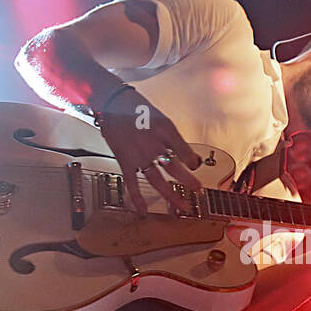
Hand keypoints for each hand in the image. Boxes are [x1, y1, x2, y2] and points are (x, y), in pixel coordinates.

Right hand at [97, 87, 202, 213]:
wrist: (112, 101)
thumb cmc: (136, 108)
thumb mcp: (161, 118)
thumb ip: (172, 138)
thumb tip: (185, 154)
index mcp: (165, 130)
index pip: (185, 151)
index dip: (194, 162)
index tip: (197, 166)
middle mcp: (154, 144)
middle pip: (175, 168)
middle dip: (189, 182)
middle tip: (198, 190)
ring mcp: (139, 154)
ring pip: (158, 179)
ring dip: (171, 195)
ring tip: (182, 205)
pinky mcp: (125, 161)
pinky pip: (132, 182)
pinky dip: (137, 197)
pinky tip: (143, 209)